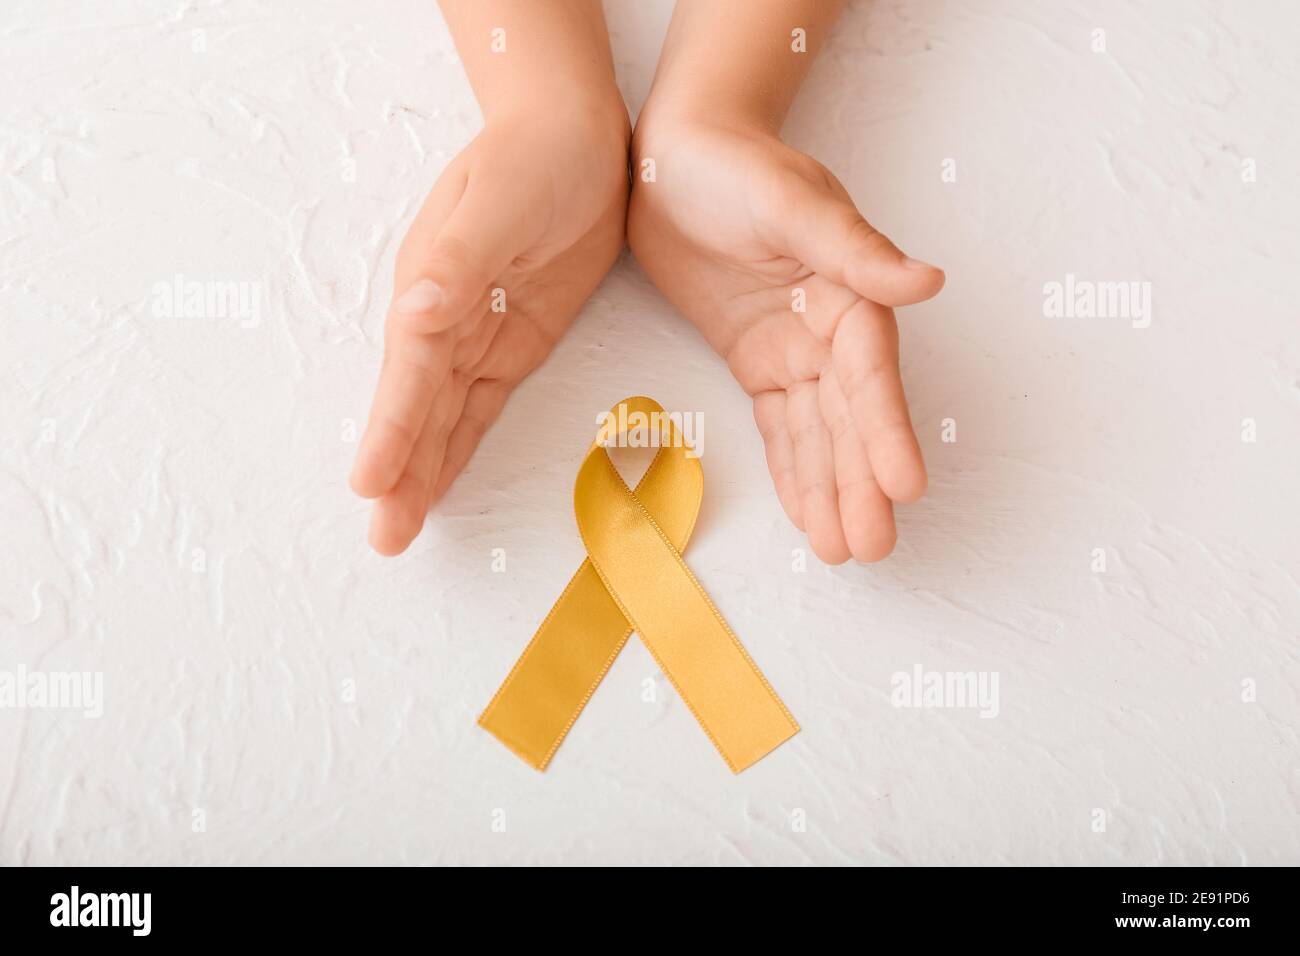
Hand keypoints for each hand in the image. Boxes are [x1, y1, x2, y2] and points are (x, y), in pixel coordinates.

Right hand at [351, 104, 629, 554]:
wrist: (574, 135)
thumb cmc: (531, 157)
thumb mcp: (496, 201)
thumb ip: (458, 261)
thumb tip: (416, 311)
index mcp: (429, 286)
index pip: (410, 372)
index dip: (393, 429)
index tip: (370, 484)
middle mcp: (443, 318)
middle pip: (418, 408)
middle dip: (400, 473)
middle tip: (384, 540)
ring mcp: (478, 333)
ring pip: (444, 416)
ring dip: (423, 472)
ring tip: (399, 530)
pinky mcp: (517, 341)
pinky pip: (481, 404)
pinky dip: (459, 444)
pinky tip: (440, 480)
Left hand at [628, 116, 943, 563]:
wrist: (674, 160)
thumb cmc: (736, 168)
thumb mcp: (791, 202)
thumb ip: (853, 250)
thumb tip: (927, 282)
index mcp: (851, 291)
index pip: (871, 375)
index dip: (886, 432)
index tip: (905, 487)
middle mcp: (832, 329)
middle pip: (850, 419)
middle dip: (862, 484)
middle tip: (872, 547)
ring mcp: (795, 350)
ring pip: (818, 435)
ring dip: (830, 490)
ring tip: (841, 550)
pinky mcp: (758, 361)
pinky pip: (780, 426)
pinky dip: (794, 469)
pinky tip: (807, 512)